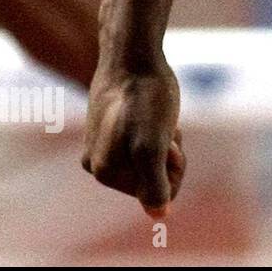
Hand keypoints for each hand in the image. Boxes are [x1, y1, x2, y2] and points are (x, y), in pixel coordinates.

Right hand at [81, 59, 184, 218]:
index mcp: (104, 173)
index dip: (174, 168)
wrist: (131, 56)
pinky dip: (159, 127)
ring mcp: (103, 144)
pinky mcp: (111, 126)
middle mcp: (97, 164)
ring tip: (158, 115)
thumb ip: (154, 183)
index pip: (158, 193)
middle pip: (155, 177)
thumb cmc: (145, 99)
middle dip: (169, 154)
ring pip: (154, 157)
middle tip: (163, 125)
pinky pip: (147, 139)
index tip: (168, 140)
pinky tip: (154, 110)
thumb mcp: (154, 146)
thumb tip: (159, 214)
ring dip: (166, 139)